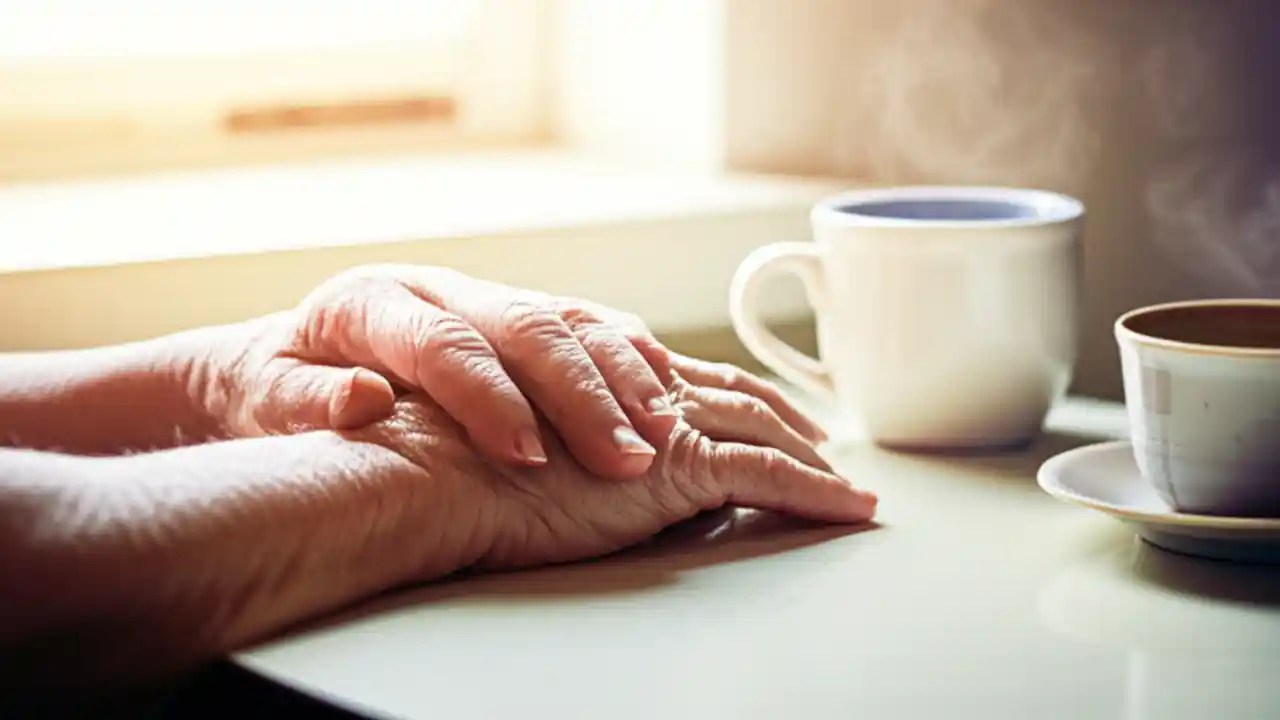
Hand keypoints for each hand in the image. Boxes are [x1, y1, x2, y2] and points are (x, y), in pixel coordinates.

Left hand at [219, 264, 825, 480]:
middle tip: (625, 460)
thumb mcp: (266, 396)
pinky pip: (592, 327)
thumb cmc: (280, 387)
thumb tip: (360, 401)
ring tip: (664, 434)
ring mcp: (488, 298)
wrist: (294, 354)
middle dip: (583, 394)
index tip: (525, 456)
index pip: (445, 341)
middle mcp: (443, 288)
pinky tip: (669, 398)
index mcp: (375, 301)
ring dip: (625, 379)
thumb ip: (307, 399)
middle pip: (528, 328)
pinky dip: (634, 362)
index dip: (489, 397)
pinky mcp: (523, 317)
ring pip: (573, 322)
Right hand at [351, 374, 872, 573]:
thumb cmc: (440, 454)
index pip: (679, 377)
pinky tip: (848, 509)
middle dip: (782, 417)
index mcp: (596, 375)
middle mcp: (636, 387)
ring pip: (762, 428)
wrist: (426, 467)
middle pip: (733, 394)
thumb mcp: (494, 430)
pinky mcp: (675, 462)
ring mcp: (661, 422)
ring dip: (811, 456)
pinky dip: (818, 494)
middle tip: (820, 443)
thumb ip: (535, 427)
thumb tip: (544, 457)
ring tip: (846, 483)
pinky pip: (769, 475)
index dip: (724, 391)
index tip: (756, 408)